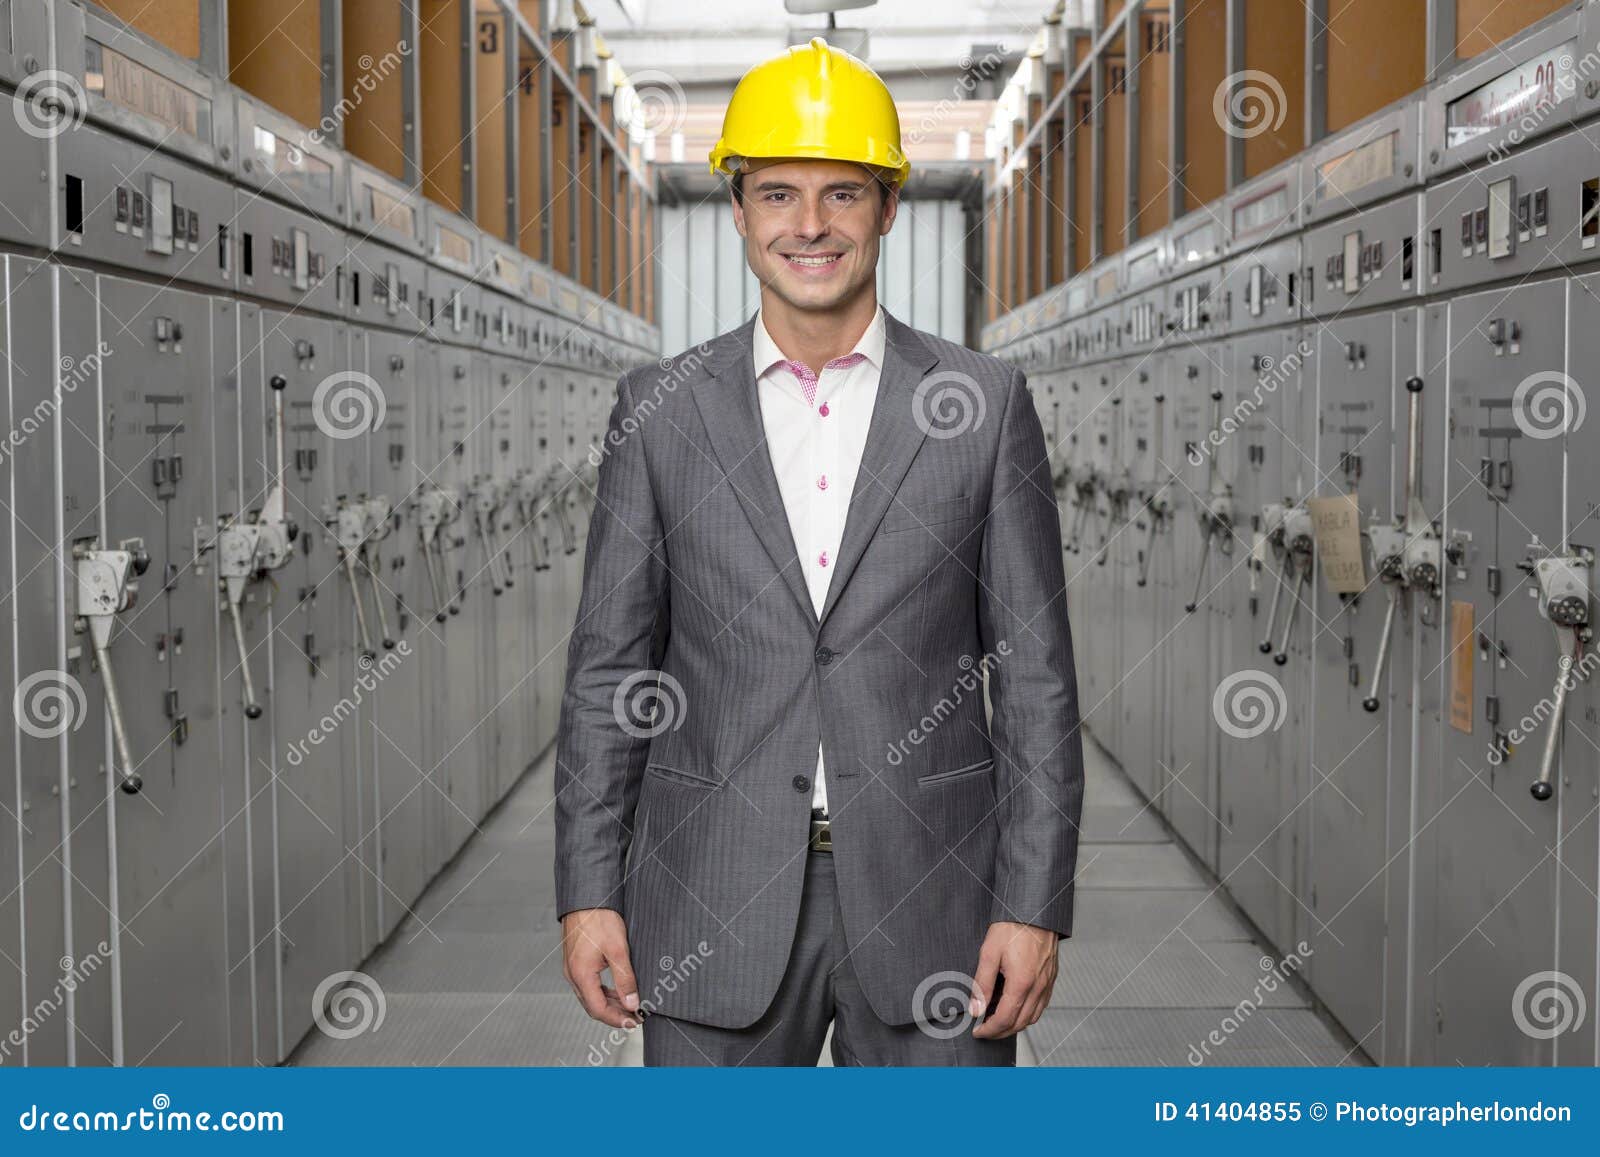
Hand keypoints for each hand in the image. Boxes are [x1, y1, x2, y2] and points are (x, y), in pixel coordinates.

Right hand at [561, 908, 640, 1028]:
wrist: (586, 897)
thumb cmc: (599, 918)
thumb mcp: (618, 950)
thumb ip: (625, 979)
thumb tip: (631, 1003)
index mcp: (581, 974)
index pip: (598, 1009)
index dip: (616, 1020)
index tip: (634, 1022)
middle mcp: (572, 974)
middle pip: (592, 1005)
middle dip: (614, 1014)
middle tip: (634, 1017)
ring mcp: (572, 968)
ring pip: (590, 996)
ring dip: (609, 1003)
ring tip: (629, 1006)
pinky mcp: (575, 961)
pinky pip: (588, 984)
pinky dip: (603, 991)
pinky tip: (616, 990)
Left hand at [970, 921, 1058, 1038]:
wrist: (1035, 909)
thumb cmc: (1012, 927)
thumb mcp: (989, 952)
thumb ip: (982, 983)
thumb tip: (976, 1009)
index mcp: (1022, 983)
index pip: (1005, 1019)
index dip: (989, 1030)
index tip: (977, 1032)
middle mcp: (1038, 987)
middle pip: (1020, 1023)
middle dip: (1001, 1032)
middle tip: (985, 1031)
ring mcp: (1047, 983)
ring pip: (1033, 1017)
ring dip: (1015, 1025)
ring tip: (998, 1022)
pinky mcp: (1051, 977)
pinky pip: (1041, 1005)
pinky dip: (1028, 1014)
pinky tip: (1017, 1008)